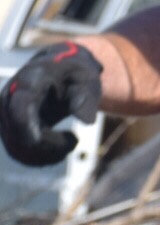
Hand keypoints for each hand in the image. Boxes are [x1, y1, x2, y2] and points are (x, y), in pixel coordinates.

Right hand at [0, 42, 103, 166]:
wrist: (61, 66)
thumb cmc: (76, 73)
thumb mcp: (87, 78)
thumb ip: (87, 97)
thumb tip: (87, 122)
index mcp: (27, 82)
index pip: (19, 110)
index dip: (29, 129)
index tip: (51, 141)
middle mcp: (9, 98)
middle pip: (18, 135)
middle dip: (48, 147)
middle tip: (74, 141)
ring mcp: (6, 114)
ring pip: (17, 148)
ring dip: (45, 156)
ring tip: (70, 143)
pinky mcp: (10, 127)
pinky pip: (18, 151)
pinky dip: (39, 158)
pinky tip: (60, 151)